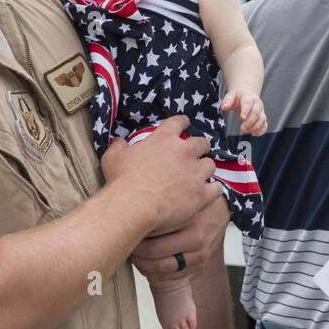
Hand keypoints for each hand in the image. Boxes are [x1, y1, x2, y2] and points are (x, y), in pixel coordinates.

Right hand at [101, 116, 221, 234]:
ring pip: (210, 164)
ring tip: (200, 175)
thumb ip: (118, 146)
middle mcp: (185, 152)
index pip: (179, 122)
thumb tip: (119, 141)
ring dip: (205, 168)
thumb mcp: (113, 157)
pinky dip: (212, 189)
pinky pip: (215, 188)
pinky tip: (208, 192)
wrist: (133, 206)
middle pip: (201, 143)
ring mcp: (196, 172)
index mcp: (164, 139)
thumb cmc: (121, 181)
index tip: (184, 124)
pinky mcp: (201, 193)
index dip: (183, 122)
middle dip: (199, 147)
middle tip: (195, 153)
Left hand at [130, 194, 229, 283]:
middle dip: (136, 253)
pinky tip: (149, 265)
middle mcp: (197, 239)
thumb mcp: (179, 198)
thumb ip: (160, 209)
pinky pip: (174, 276)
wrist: (220, 208)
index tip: (126, 234)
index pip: (152, 240)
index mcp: (189, 220)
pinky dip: (157, 274)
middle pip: (154, 254)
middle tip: (127, 245)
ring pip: (163, 269)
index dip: (133, 240)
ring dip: (144, 265)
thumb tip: (127, 215)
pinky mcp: (201, 264)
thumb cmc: (192, 200)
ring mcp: (200, 254)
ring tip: (136, 256)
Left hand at [221, 89, 266, 136]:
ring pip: (262, 119)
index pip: (248, 103)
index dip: (246, 110)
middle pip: (256, 112)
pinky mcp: (262, 117)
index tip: (242, 117)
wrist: (247, 94)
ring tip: (246, 131)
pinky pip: (265, 125)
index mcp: (248, 97)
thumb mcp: (231, 95)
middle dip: (250, 122)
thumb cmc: (238, 97)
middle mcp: (256, 104)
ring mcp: (260, 111)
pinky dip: (261, 130)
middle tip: (242, 129)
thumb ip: (227, 101)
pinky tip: (253, 134)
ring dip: (255, 127)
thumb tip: (224, 107)